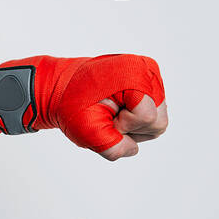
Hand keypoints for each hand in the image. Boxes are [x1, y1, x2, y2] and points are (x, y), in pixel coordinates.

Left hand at [0, 54, 167, 161]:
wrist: (60, 87)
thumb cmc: (71, 104)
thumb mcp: (87, 131)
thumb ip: (113, 147)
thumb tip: (132, 149)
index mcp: (134, 74)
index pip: (147, 117)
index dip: (124, 125)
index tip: (104, 116)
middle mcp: (147, 70)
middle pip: (157, 120)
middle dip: (131, 127)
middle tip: (106, 117)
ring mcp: (149, 74)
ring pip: (157, 118)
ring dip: (133, 123)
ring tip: (109, 112)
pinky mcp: (147, 81)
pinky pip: (152, 111)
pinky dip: (134, 116)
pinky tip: (115, 109)